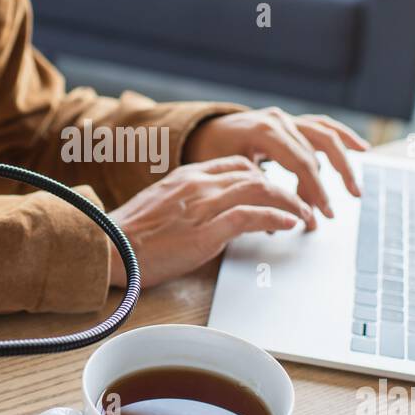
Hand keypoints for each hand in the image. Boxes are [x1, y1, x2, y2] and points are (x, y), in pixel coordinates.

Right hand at [106, 156, 316, 289]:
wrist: (108, 248)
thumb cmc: (128, 237)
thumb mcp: (160, 209)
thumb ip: (187, 205)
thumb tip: (207, 218)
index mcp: (186, 176)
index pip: (237, 165)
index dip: (264, 178)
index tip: (276, 192)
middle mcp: (198, 184)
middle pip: (256, 175)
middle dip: (285, 190)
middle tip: (302, 206)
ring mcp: (203, 206)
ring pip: (262, 191)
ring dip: (291, 204)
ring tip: (306, 217)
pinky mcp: (206, 231)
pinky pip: (252, 216)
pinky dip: (277, 218)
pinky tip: (290, 224)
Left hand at [183, 107, 368, 216]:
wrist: (203, 132)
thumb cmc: (210, 154)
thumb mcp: (227, 173)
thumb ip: (254, 193)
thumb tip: (276, 223)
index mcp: (264, 131)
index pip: (300, 163)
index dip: (314, 190)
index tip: (320, 214)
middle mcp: (279, 120)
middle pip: (314, 153)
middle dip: (325, 187)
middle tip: (331, 213)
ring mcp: (287, 118)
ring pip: (325, 137)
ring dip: (342, 164)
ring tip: (354, 190)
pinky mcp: (292, 121)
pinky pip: (323, 126)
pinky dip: (344, 136)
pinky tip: (362, 148)